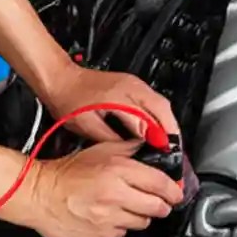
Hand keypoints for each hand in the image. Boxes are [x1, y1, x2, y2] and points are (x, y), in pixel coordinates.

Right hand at [26, 140, 183, 236]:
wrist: (38, 195)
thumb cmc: (65, 173)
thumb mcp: (99, 150)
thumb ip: (128, 149)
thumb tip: (151, 147)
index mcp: (118, 171)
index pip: (160, 183)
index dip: (173, 190)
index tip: (175, 192)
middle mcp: (115, 195)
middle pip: (157, 207)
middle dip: (161, 205)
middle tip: (157, 202)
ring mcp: (108, 218)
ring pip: (142, 223)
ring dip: (140, 216)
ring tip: (126, 207)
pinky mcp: (100, 236)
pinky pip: (122, 234)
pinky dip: (120, 227)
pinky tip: (109, 216)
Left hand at [41, 62, 179, 142]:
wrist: (61, 79)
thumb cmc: (69, 100)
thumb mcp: (88, 126)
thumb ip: (113, 138)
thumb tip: (133, 150)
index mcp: (123, 97)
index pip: (150, 122)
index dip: (159, 142)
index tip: (166, 156)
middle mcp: (133, 88)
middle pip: (164, 111)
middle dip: (172, 134)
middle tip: (174, 153)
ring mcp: (135, 85)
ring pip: (162, 105)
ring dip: (168, 125)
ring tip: (170, 145)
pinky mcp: (133, 86)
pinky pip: (155, 102)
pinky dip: (160, 117)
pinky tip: (158, 130)